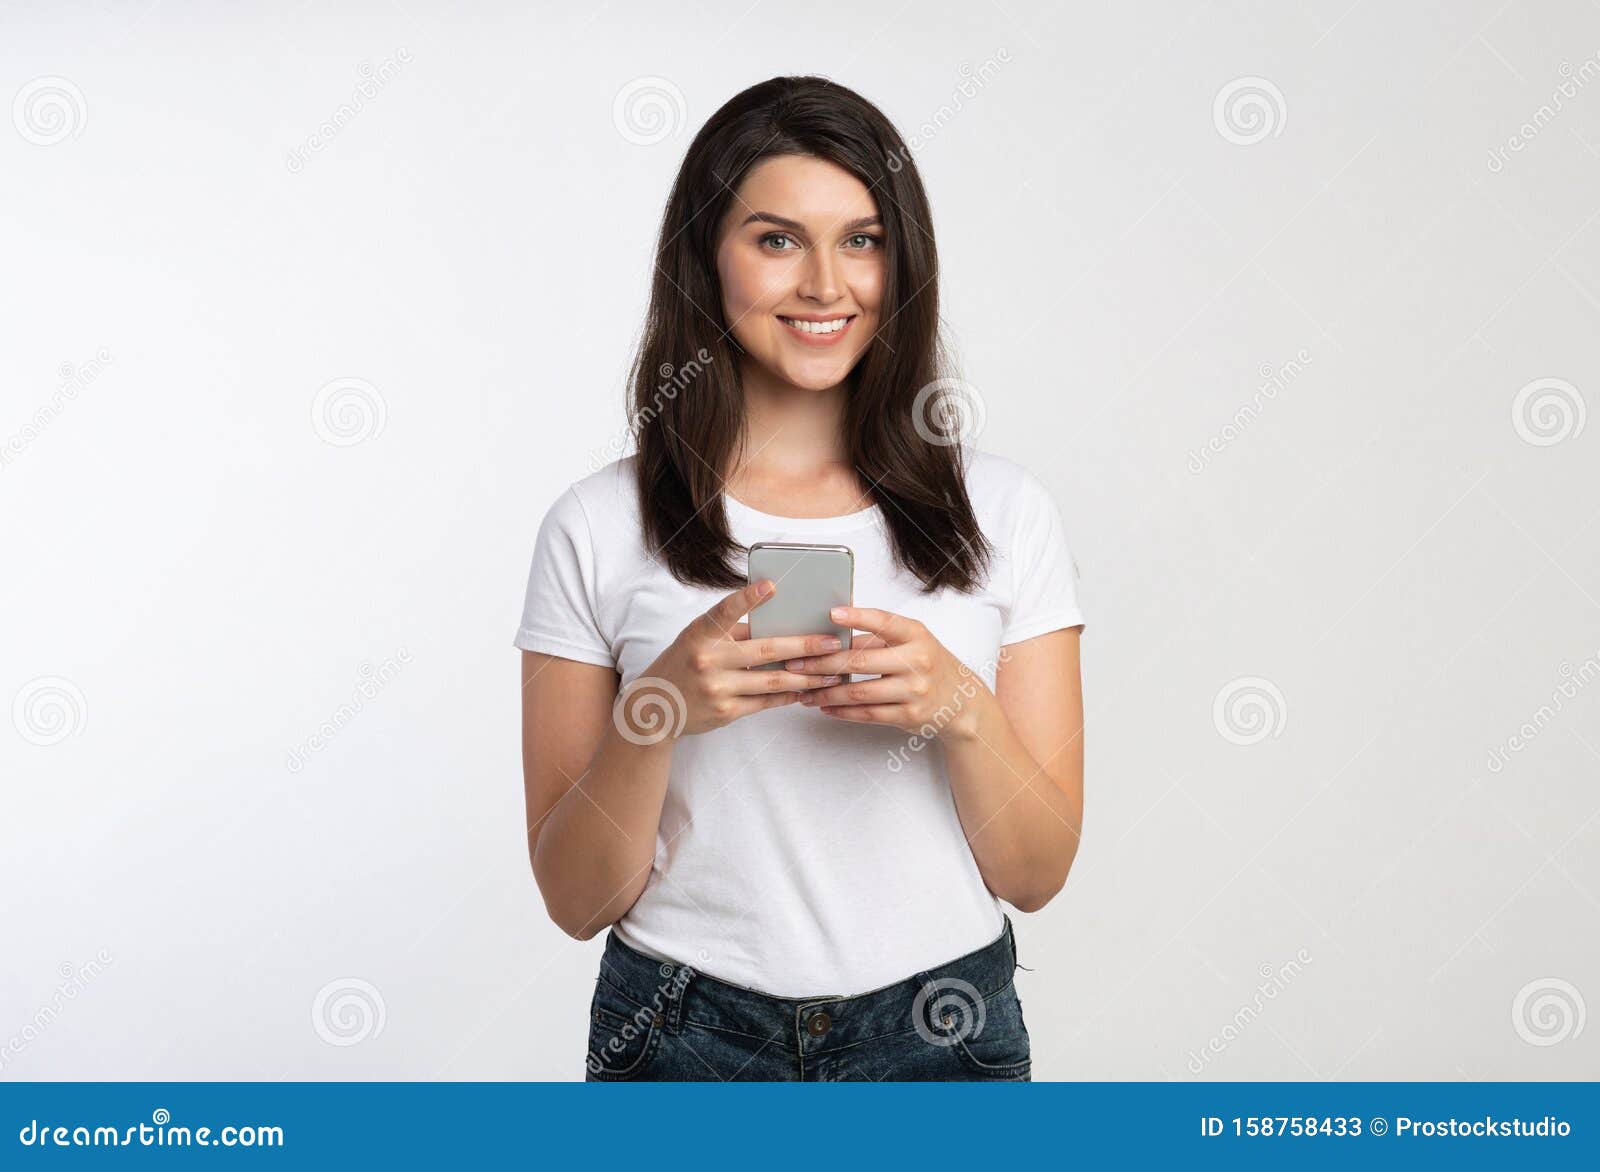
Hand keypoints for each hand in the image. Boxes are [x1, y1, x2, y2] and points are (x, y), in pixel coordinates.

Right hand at [622, 579, 844, 740]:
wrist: (655, 708)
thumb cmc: (683, 664)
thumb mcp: (697, 639)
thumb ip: (731, 632)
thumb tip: (778, 622)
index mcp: (700, 634)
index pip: (724, 612)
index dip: (747, 598)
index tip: (771, 586)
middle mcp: (708, 660)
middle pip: (765, 650)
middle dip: (804, 645)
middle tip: (832, 641)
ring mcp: (718, 688)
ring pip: (773, 681)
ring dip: (807, 676)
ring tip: (831, 670)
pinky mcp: (726, 711)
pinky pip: (766, 702)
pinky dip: (790, 695)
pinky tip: (808, 690)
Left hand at [782, 606, 990, 737]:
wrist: (959, 701)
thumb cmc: (928, 663)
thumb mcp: (912, 642)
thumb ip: (879, 637)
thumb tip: (832, 632)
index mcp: (916, 635)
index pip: (884, 622)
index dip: (858, 617)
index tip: (831, 613)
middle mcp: (917, 661)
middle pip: (860, 661)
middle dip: (822, 662)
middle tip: (795, 663)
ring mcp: (914, 691)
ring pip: (859, 692)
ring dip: (825, 692)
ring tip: (803, 690)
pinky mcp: (909, 716)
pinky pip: (867, 714)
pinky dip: (841, 710)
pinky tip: (824, 706)